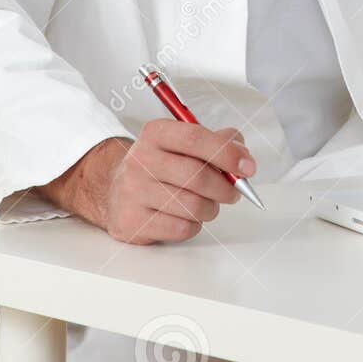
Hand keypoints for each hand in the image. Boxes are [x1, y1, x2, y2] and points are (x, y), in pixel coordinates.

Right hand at [104, 120, 256, 245]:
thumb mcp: (181, 144)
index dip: (226, 153)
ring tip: (207, 205)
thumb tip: (243, 156)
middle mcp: (140, 159)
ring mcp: (133, 192)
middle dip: (225, 188)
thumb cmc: (159, 167)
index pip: (195, 138)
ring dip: (210, 209)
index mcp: (156, 133)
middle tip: (233, 192)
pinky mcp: (132, 221)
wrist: (114, 191)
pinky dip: (193, 225)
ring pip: (192, 206)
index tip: (248, 167)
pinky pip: (180, 228)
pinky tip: (185, 216)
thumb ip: (217, 142)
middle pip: (197, 176)